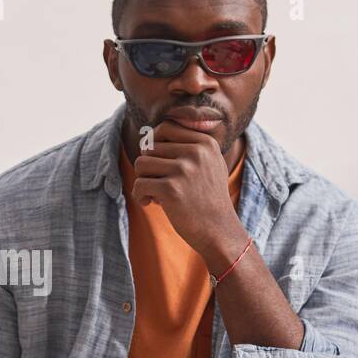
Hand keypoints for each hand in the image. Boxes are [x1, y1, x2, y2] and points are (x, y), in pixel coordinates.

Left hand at [132, 118, 243, 265]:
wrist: (219, 230)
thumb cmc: (208, 199)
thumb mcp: (210, 164)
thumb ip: (189, 145)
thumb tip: (151, 134)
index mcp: (205, 143)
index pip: (166, 127)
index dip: (154, 142)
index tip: (157, 161)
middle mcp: (196, 152)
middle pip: (150, 147)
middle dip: (149, 167)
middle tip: (158, 183)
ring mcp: (184, 170)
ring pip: (141, 164)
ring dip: (143, 180)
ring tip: (154, 193)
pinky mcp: (171, 189)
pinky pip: (139, 184)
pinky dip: (139, 196)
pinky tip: (149, 203)